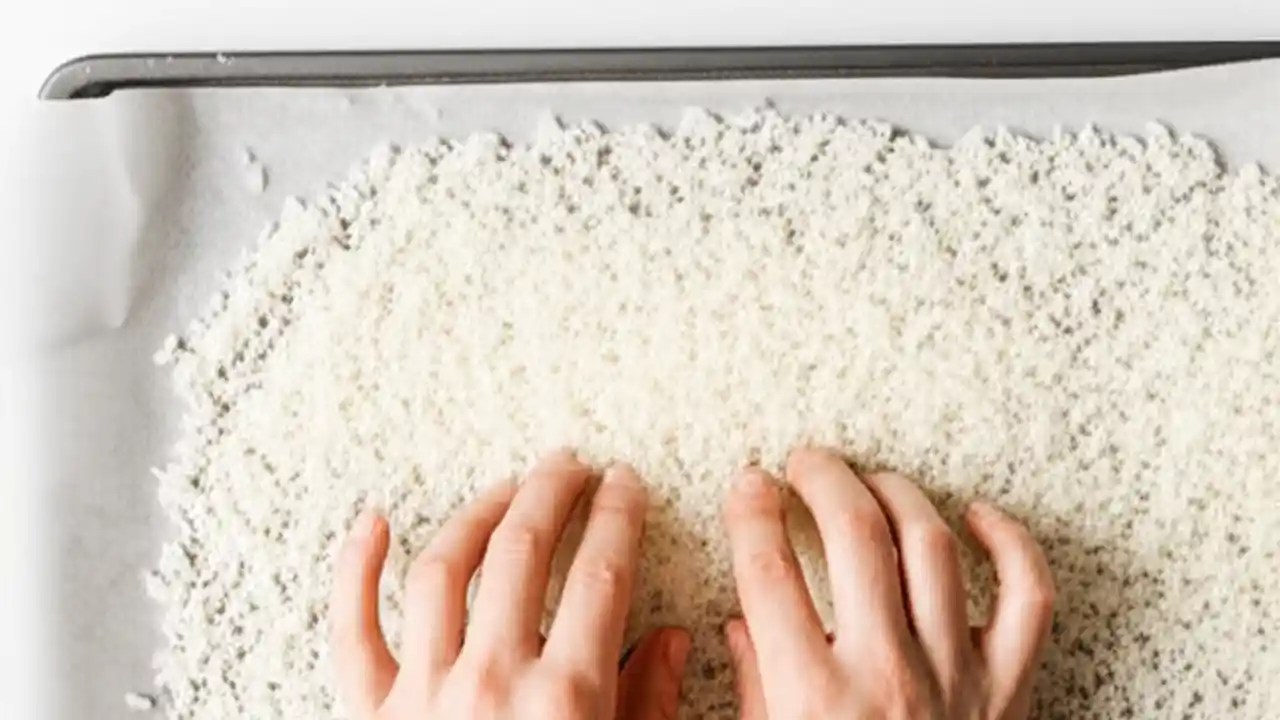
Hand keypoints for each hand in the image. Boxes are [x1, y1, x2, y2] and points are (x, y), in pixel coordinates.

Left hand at [330, 451, 690, 719]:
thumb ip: (649, 705)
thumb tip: (669, 641)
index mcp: (564, 698)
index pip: (599, 572)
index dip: (616, 515)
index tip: (624, 486)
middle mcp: (490, 680)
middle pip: (523, 550)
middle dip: (553, 492)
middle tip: (571, 466)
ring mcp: (421, 692)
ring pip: (445, 567)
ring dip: (480, 512)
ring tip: (508, 488)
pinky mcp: (367, 711)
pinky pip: (351, 627)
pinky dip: (354, 568)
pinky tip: (373, 521)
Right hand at [723, 448, 1054, 719]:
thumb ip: (749, 690)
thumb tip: (743, 627)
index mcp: (810, 695)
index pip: (768, 566)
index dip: (750, 508)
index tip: (747, 483)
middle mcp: (885, 674)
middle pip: (855, 532)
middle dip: (821, 477)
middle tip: (803, 463)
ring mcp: (954, 675)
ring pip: (931, 543)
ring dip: (895, 492)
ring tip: (868, 480)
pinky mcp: (1005, 688)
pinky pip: (1028, 595)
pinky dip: (1008, 542)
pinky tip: (976, 515)